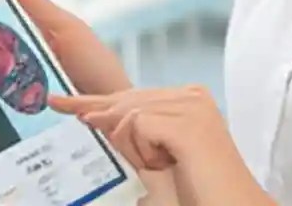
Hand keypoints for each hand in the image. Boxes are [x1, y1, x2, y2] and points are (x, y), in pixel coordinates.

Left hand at [51, 87, 270, 205]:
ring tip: (163, 164)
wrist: (232, 204)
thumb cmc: (201, 187)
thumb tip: (96, 117)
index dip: (94, 99)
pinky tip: (162, 162)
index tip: (61, 101)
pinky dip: (141, 150)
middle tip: (59, 104)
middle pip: (126, 100)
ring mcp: (191, 107)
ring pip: (128, 115)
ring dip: (133, 148)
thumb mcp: (160, 155)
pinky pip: (137, 127)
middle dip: (97, 113)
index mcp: (190, 99)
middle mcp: (192, 95)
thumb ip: (137, 135)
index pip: (133, 95)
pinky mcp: (186, 125)